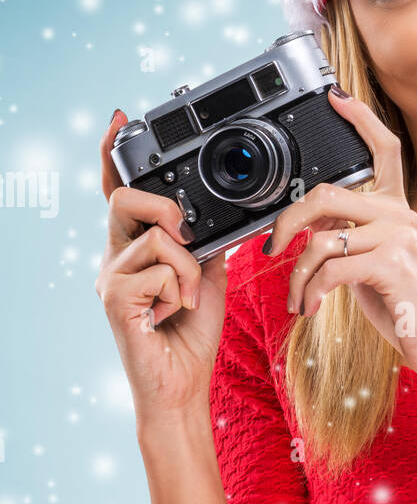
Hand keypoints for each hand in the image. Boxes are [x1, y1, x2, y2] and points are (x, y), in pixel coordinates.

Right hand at [95, 110, 228, 424]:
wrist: (183, 384)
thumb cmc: (191, 333)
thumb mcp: (208, 274)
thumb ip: (205, 239)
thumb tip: (218, 211)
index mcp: (135, 247)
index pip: (118, 191)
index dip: (113, 154)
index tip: (119, 118)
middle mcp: (115, 257)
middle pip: (126, 198)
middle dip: (166, 209)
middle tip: (187, 238)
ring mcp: (111, 278)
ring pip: (157, 238)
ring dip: (188, 268)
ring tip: (188, 298)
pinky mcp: (115, 300)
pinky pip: (159, 269)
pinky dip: (181, 289)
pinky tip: (173, 312)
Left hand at [262, 87, 416, 383]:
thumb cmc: (408, 310)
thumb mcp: (373, 268)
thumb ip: (348, 242)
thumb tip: (310, 231)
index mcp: (398, 211)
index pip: (384, 150)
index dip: (360, 119)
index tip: (334, 97)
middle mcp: (401, 215)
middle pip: (327, 193)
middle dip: (287, 223)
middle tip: (271, 250)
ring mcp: (399, 237)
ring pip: (321, 239)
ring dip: (297, 275)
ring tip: (299, 299)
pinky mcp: (393, 264)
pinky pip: (330, 268)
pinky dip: (311, 292)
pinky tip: (312, 309)